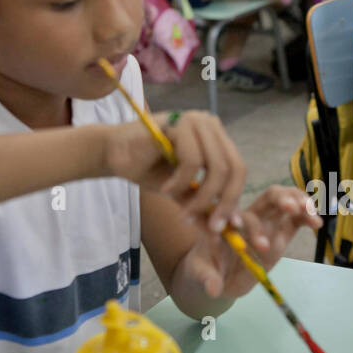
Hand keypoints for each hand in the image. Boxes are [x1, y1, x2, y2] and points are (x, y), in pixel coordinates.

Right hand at [102, 110, 246, 231]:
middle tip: (210, 226)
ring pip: (217, 167)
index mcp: (217, 137)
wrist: (113, 154)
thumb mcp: (182, 193)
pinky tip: (166, 189)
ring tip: (181, 210)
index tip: (226, 227)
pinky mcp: (179, 122)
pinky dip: (181, 182)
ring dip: (200, 197)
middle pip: (234, 168)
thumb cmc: (148, 170)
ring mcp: (197, 121)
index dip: (234, 199)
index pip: (239, 169)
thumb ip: (203, 206)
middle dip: (224, 203)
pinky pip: (193, 161)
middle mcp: (211, 124)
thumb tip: (224, 230)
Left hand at [175, 185, 321, 297]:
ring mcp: (267, 223)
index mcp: (227, 222)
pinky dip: (307, 217)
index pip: (236, 215)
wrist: (220, 275)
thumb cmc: (207, 269)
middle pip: (267, 198)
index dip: (243, 218)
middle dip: (280, 198)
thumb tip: (213, 289)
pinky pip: (296, 219)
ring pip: (285, 203)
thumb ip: (208, 279)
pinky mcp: (280, 233)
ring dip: (298, 202)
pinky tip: (317, 223)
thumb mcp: (202, 273)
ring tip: (310, 211)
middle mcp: (249, 217)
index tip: (248, 227)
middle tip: (290, 208)